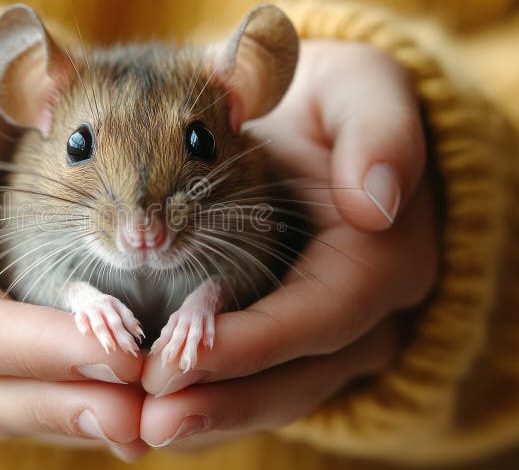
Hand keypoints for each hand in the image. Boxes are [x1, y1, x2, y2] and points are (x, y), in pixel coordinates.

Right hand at [0, 51, 146, 460]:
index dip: (38, 350)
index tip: (118, 351)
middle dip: (70, 405)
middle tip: (146, 413)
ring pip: (21, 407)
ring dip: (88, 418)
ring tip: (156, 420)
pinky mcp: (6, 352)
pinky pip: (44, 394)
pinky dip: (90, 402)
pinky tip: (145, 407)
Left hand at [139, 40, 437, 448]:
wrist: (313, 126)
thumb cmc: (331, 104)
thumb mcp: (365, 90)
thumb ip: (381, 131)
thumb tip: (379, 204)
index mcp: (381, 258)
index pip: (320, 318)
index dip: (252, 345)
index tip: (177, 360)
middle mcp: (360, 311)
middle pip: (294, 376)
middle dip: (221, 401)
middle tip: (149, 423)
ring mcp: (322, 331)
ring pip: (269, 393)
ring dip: (205, 415)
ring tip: (137, 429)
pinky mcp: (285, 336)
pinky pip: (249, 383)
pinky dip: (202, 399)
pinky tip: (149, 409)